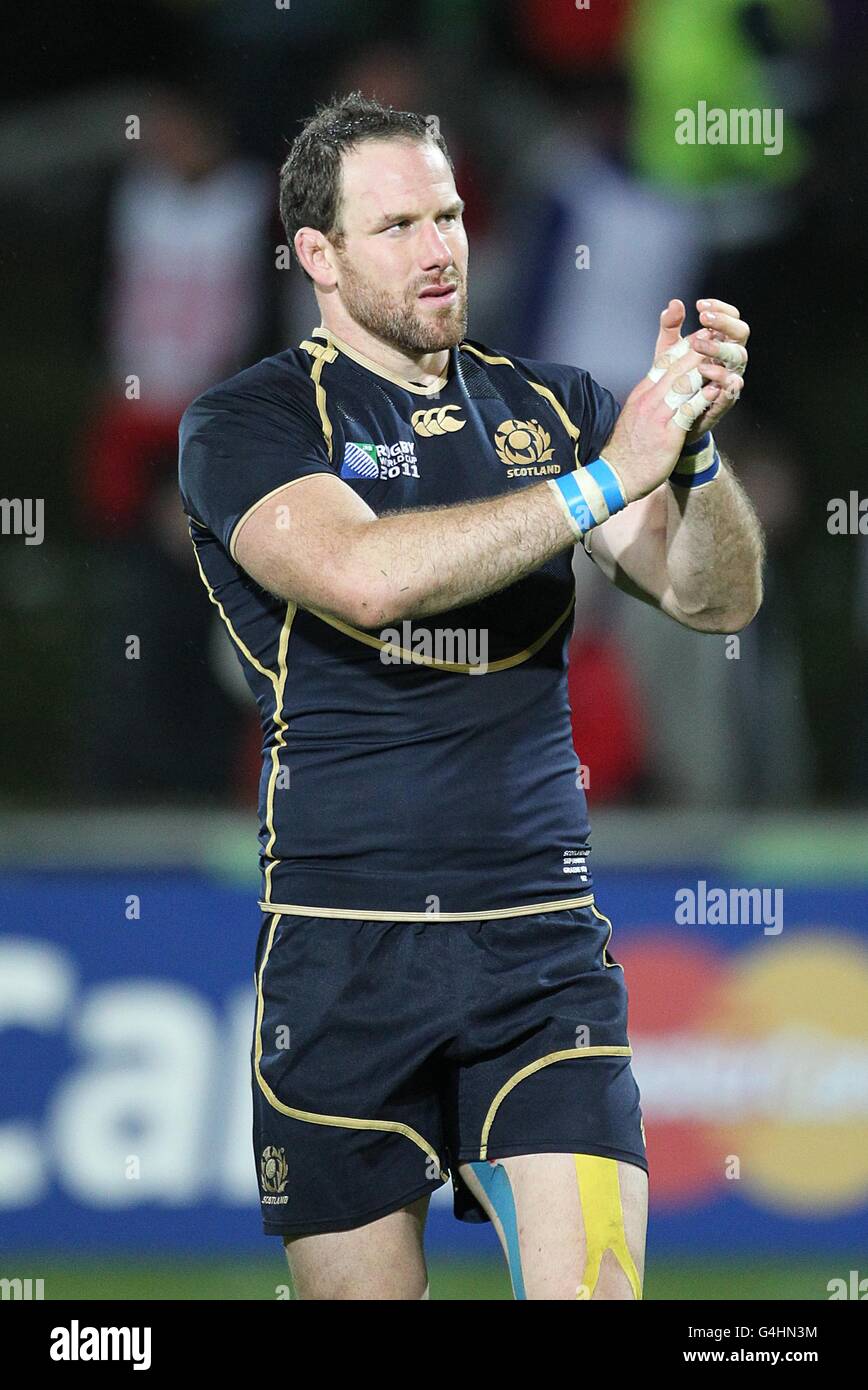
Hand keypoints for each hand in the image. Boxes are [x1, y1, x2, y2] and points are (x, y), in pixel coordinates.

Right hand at [601, 337, 723, 502]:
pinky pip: (686, 413)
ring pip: (681, 385)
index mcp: (642, 393)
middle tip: (716, 334)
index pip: (664, 363)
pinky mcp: (667, 435)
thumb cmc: (628, 447)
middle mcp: (648, 401)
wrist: (616, 475)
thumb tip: (662, 382)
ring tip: (720, 355)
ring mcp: (657, 417)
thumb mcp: (635, 413)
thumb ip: (650, 396)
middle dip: (698, 349)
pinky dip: (701, 399)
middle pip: (675, 368)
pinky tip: (715, 390)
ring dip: (703, 368)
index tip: (700, 333)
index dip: (684, 346)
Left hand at [676, 297, 749, 443]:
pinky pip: (732, 389)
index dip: (720, 309)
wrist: (669, 419)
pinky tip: (707, 370)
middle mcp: (729, 360)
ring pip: (739, 358)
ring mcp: (729, 380)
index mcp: (720, 343)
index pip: (731, 318)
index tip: (700, 305)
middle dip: (724, 324)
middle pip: (740, 334)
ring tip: (699, 345)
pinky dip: (723, 380)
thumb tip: (675, 303)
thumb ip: (670, 328)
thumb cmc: (673, 380)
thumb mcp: (668, 351)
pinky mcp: (723, 402)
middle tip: (703, 319)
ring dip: (720, 348)